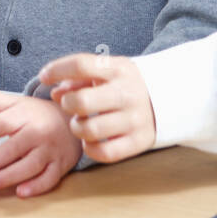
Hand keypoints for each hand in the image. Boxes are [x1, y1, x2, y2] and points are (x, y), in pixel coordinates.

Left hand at [0, 90, 82, 196]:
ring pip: (28, 165)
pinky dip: (36, 186)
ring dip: (7, 176)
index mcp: (22, 116)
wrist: (76, 117)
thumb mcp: (15, 102)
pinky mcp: (61, 164)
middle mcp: (36, 132)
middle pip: (9, 149)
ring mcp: (50, 150)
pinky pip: (50, 178)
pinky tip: (21, 193)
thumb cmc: (38, 113)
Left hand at [39, 53, 156, 162]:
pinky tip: (90, 141)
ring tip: (80, 123)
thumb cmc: (126, 84)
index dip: (57, 69)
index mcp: (118, 69)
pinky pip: (105, 153)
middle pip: (82, 101)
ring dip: (77, 127)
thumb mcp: (107, 72)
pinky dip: (90, 149)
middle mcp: (127, 93)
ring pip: (90, 130)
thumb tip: (54, 92)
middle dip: (68, 104)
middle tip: (70, 105)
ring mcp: (135, 119)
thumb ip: (79, 78)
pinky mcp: (139, 142)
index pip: (81, 64)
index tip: (44, 76)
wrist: (172, 98)